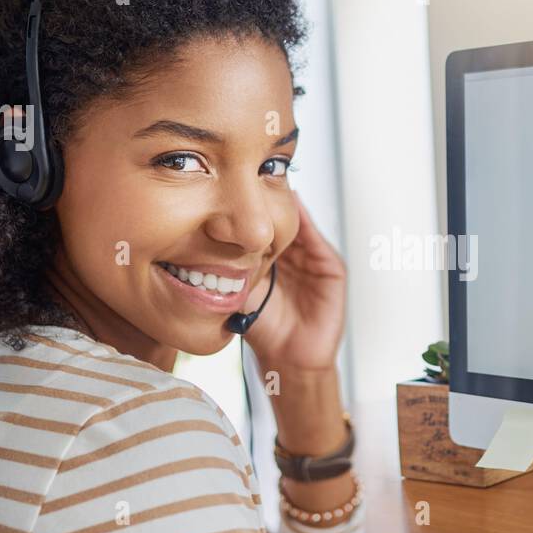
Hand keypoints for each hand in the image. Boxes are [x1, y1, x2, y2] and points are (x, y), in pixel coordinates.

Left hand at [241, 191, 346, 371]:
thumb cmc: (263, 329)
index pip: (259, 225)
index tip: (229, 187)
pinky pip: (316, 240)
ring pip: (298, 223)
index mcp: (270, 258)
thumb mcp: (239, 290)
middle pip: (280, 218)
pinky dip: (304, 222)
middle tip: (249, 173)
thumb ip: (228, 266)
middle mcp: (292, 254)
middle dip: (265, 198)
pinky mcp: (331, 268)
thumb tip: (200, 241)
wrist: (289, 358)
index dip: (246, 208)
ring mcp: (312, 259)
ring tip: (268, 183)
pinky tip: (291, 207)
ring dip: (284, 205)